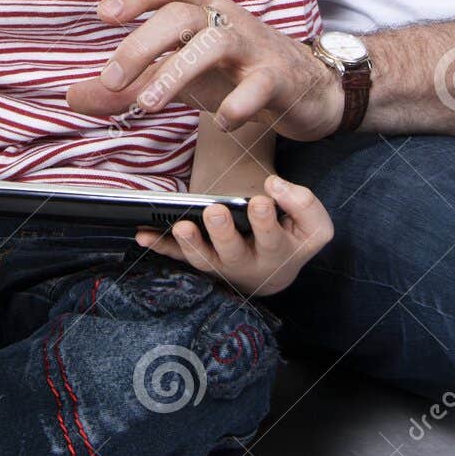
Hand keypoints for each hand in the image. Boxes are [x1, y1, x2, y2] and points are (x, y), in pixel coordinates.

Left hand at [66, 0, 343, 141]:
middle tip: (112, 79)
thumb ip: (128, 85)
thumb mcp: (177, 76)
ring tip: (149, 104)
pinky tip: (220, 122)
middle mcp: (226, 20)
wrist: (307, 89)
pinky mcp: (280, 79)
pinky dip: (238, 103)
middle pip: (182, 15)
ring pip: (216, 42)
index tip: (105, 14)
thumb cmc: (232, 73)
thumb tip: (71, 96)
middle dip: (143, 44)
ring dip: (177, 71)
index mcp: (200, 11)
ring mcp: (254, 47)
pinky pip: (259, 84)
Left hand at [135, 175, 332, 296]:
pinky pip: (178, 258)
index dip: (266, 221)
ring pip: (204, 260)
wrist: (273, 269)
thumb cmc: (291, 237)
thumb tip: (274, 186)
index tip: (261, 201)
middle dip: (222, 233)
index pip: (273, 238)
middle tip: (213, 211)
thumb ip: (302, 203)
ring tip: (179, 226)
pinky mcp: (200, 263)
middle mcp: (247, 265)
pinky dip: (160, 247)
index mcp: (279, 253)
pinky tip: (142, 235)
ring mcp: (220, 267)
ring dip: (188, 244)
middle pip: (233, 253)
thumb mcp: (312, 225)